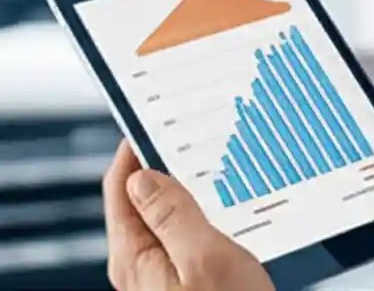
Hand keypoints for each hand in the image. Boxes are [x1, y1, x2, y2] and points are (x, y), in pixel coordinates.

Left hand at [102, 141, 272, 290]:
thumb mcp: (206, 258)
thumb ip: (174, 216)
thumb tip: (144, 179)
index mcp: (135, 258)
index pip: (121, 189)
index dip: (136, 151)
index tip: (158, 123)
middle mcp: (142, 267)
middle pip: (143, 203)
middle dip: (167, 170)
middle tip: (195, 140)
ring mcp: (163, 275)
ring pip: (169, 220)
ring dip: (190, 194)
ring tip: (217, 171)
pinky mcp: (187, 281)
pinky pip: (187, 238)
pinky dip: (203, 217)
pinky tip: (228, 212)